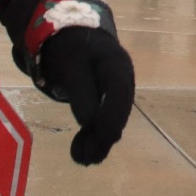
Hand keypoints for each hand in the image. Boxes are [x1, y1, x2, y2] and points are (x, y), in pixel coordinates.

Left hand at [37, 28, 135, 164]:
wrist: (77, 37)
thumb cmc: (72, 50)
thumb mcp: (71, 64)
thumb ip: (80, 89)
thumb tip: (89, 123)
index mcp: (115, 64)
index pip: (117, 91)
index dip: (111, 117)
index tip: (100, 138)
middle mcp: (124, 81)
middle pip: (119, 112)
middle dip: (104, 137)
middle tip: (86, 158)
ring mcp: (120, 93)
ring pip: (114, 122)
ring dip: (99, 143)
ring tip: (81, 157)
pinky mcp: (112, 103)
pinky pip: (107, 123)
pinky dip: (95, 138)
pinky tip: (81, 151)